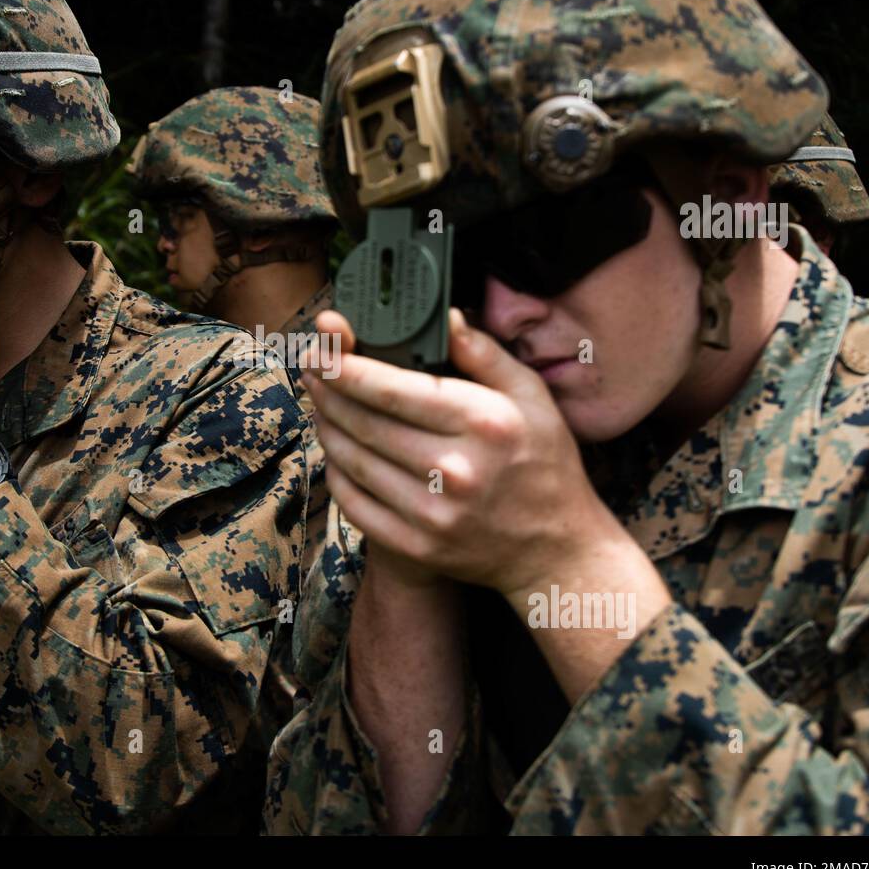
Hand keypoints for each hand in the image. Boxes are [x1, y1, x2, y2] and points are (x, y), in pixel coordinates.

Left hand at [302, 308, 622, 599]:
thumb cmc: (545, 464)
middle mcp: (454, 470)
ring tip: (319, 402)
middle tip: (312, 368)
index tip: (323, 349)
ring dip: (327, 427)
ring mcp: (432, 513)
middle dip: (328, 391)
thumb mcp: (533, 398)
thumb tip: (447, 318)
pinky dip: (337, 473)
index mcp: (483, 423)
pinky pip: (355, 504)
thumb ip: (487, 355)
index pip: (394, 389)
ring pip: (353, 461)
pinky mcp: (416, 546)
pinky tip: (336, 451)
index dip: (347, 368)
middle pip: (365, 423)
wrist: (555, 550)